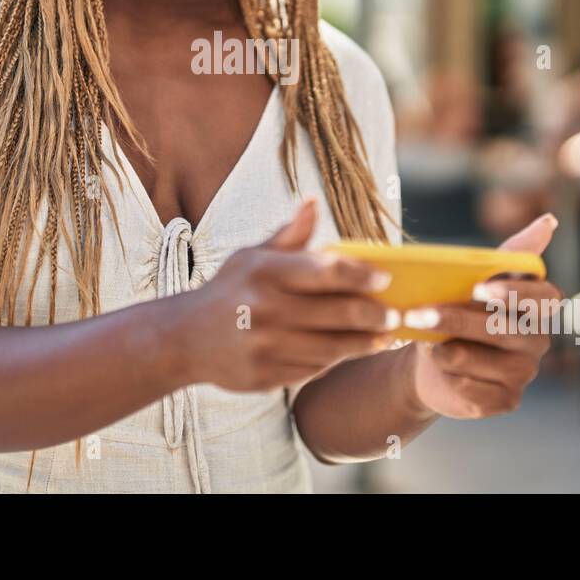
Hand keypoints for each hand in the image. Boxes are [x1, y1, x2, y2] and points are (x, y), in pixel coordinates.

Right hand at [177, 197, 401, 391]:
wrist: (183, 338)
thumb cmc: (229, 289)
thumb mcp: (251, 256)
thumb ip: (289, 235)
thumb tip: (314, 202)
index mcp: (264, 271)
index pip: (328, 271)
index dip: (363, 276)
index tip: (385, 280)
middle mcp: (264, 308)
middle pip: (339, 313)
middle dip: (376, 316)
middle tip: (396, 316)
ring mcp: (263, 346)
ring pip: (332, 348)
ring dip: (364, 344)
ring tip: (384, 336)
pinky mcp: (264, 377)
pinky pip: (312, 370)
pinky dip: (335, 361)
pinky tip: (349, 352)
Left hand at [405, 214, 563, 419]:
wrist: (428, 356)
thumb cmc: (455, 307)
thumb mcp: (473, 278)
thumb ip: (510, 254)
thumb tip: (550, 221)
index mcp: (536, 306)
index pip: (544, 297)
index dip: (514, 293)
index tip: (478, 288)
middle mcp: (536, 340)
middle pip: (505, 330)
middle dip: (458, 321)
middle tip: (419, 313)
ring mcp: (524, 373)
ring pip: (487, 362)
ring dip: (447, 350)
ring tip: (423, 341)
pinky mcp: (506, 400)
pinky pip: (477, 390)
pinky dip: (450, 377)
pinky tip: (438, 368)